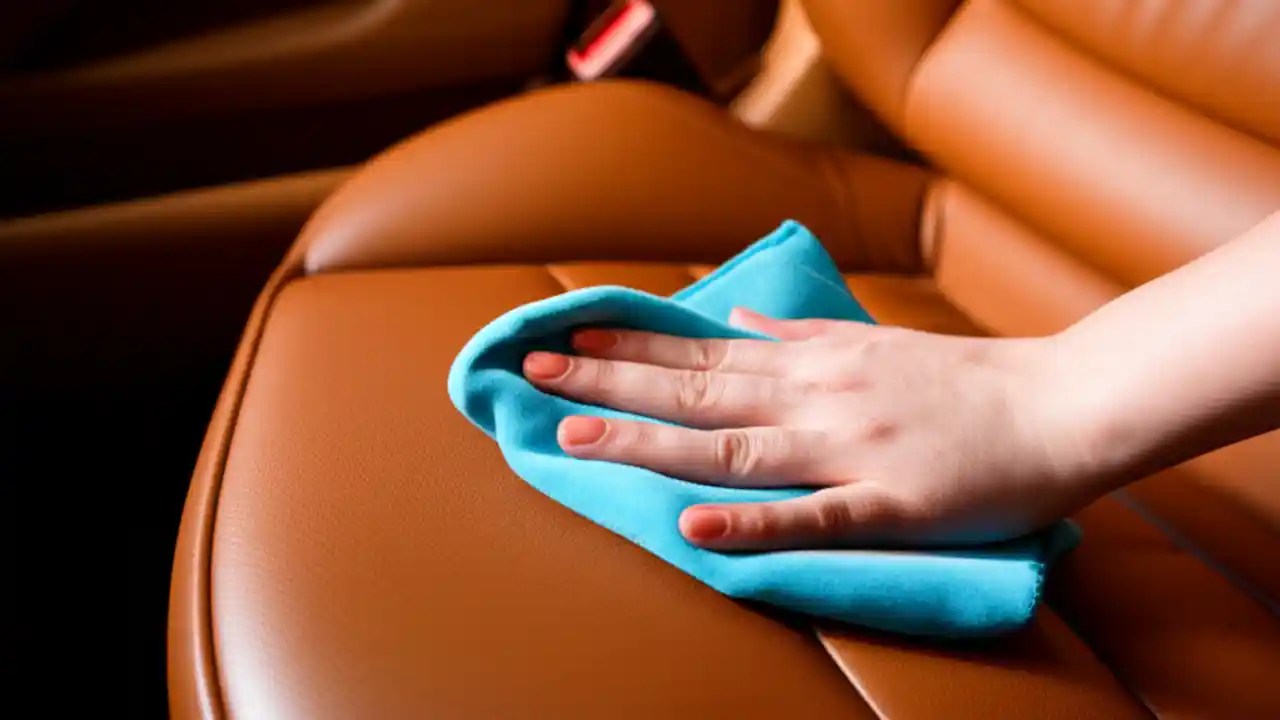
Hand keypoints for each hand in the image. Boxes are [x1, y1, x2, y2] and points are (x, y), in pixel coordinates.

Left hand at [521, 308, 1107, 550]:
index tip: (567, 334)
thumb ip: (800, 331)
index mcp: (814, 361)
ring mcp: (848, 447)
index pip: (704, 350)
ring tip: (574, 434)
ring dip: (649, 439)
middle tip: (535, 371)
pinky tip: (693, 524)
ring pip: (731, 444)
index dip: (631, 346)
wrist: (1062, 403)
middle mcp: (817, 395)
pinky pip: (811, 516)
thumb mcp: (874, 339)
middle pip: (696, 390)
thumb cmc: (967, 379)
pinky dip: (750, 520)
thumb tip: (739, 311)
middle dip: (610, 382)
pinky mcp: (889, 501)